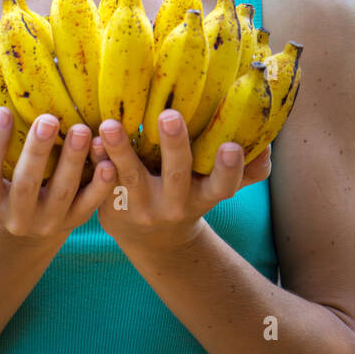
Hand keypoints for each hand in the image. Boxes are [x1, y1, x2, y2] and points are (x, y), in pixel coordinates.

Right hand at [0, 108, 117, 243]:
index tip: (4, 111)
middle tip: (49, 118)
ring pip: (61, 192)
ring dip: (73, 160)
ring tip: (82, 130)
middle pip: (25, 184)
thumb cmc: (4, 179)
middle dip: (37, 151)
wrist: (32, 218)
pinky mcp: (75, 222)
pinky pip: (90, 204)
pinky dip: (101, 184)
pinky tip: (108, 161)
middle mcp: (16, 219)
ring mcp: (47, 223)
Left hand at [89, 109, 271, 251]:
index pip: (223, 184)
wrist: (150, 238)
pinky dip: (93, 161)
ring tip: (109, 124)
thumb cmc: (190, 195)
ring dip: (120, 150)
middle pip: (176, 175)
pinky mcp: (110, 204)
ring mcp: (140, 206)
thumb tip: (267, 145)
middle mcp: (174, 203)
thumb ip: (246, 171)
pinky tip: (87, 139)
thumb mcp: (217, 189)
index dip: (229, 169)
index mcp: (204, 195)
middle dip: (174, 146)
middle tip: (170, 115)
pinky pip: (101, 182)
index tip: (231, 146)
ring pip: (130, 178)